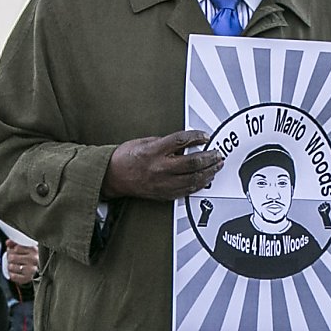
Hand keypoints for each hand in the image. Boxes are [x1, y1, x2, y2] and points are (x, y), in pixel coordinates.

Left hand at [5, 243, 39, 285]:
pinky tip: (15, 272)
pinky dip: (11, 274)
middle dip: (9, 258)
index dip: (12, 250)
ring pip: (11, 267)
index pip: (16, 248)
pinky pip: (13, 276)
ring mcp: (31, 270)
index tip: (14, 252)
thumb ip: (14, 243)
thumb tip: (8, 242)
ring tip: (14, 265)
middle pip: (12, 257)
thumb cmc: (27, 257)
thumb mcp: (23, 248)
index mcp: (33, 250)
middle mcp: (34, 259)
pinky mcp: (27, 278)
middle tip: (12, 259)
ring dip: (10, 266)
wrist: (35, 270)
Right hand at [103, 131, 222, 200]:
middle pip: (192, 162)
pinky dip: (198, 184)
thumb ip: (165, 143)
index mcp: (154, 151)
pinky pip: (186, 190)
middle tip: (217, 154)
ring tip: (216, 166)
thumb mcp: (144, 142)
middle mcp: (159, 168)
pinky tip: (205, 179)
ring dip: (208, 172)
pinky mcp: (163, 194)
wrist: (113, 177)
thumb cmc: (125, 158)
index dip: (197, 137)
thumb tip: (184, 144)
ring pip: (192, 179)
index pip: (181, 141)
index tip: (205, 136)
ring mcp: (162, 183)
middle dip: (209, 157)